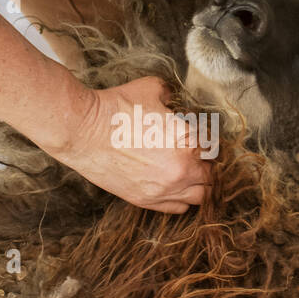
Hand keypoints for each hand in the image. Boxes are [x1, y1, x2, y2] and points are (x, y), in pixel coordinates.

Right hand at [54, 75, 211, 213]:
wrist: (83, 131)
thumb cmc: (117, 108)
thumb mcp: (152, 89)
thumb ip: (173, 95)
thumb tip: (175, 99)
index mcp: (189, 141)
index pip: (214, 148)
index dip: (208, 140)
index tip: (199, 136)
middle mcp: (182, 170)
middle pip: (212, 175)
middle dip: (206, 164)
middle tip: (195, 155)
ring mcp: (165, 189)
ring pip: (200, 197)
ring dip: (199, 184)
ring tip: (188, 173)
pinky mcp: (146, 200)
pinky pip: (179, 208)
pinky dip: (183, 198)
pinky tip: (175, 186)